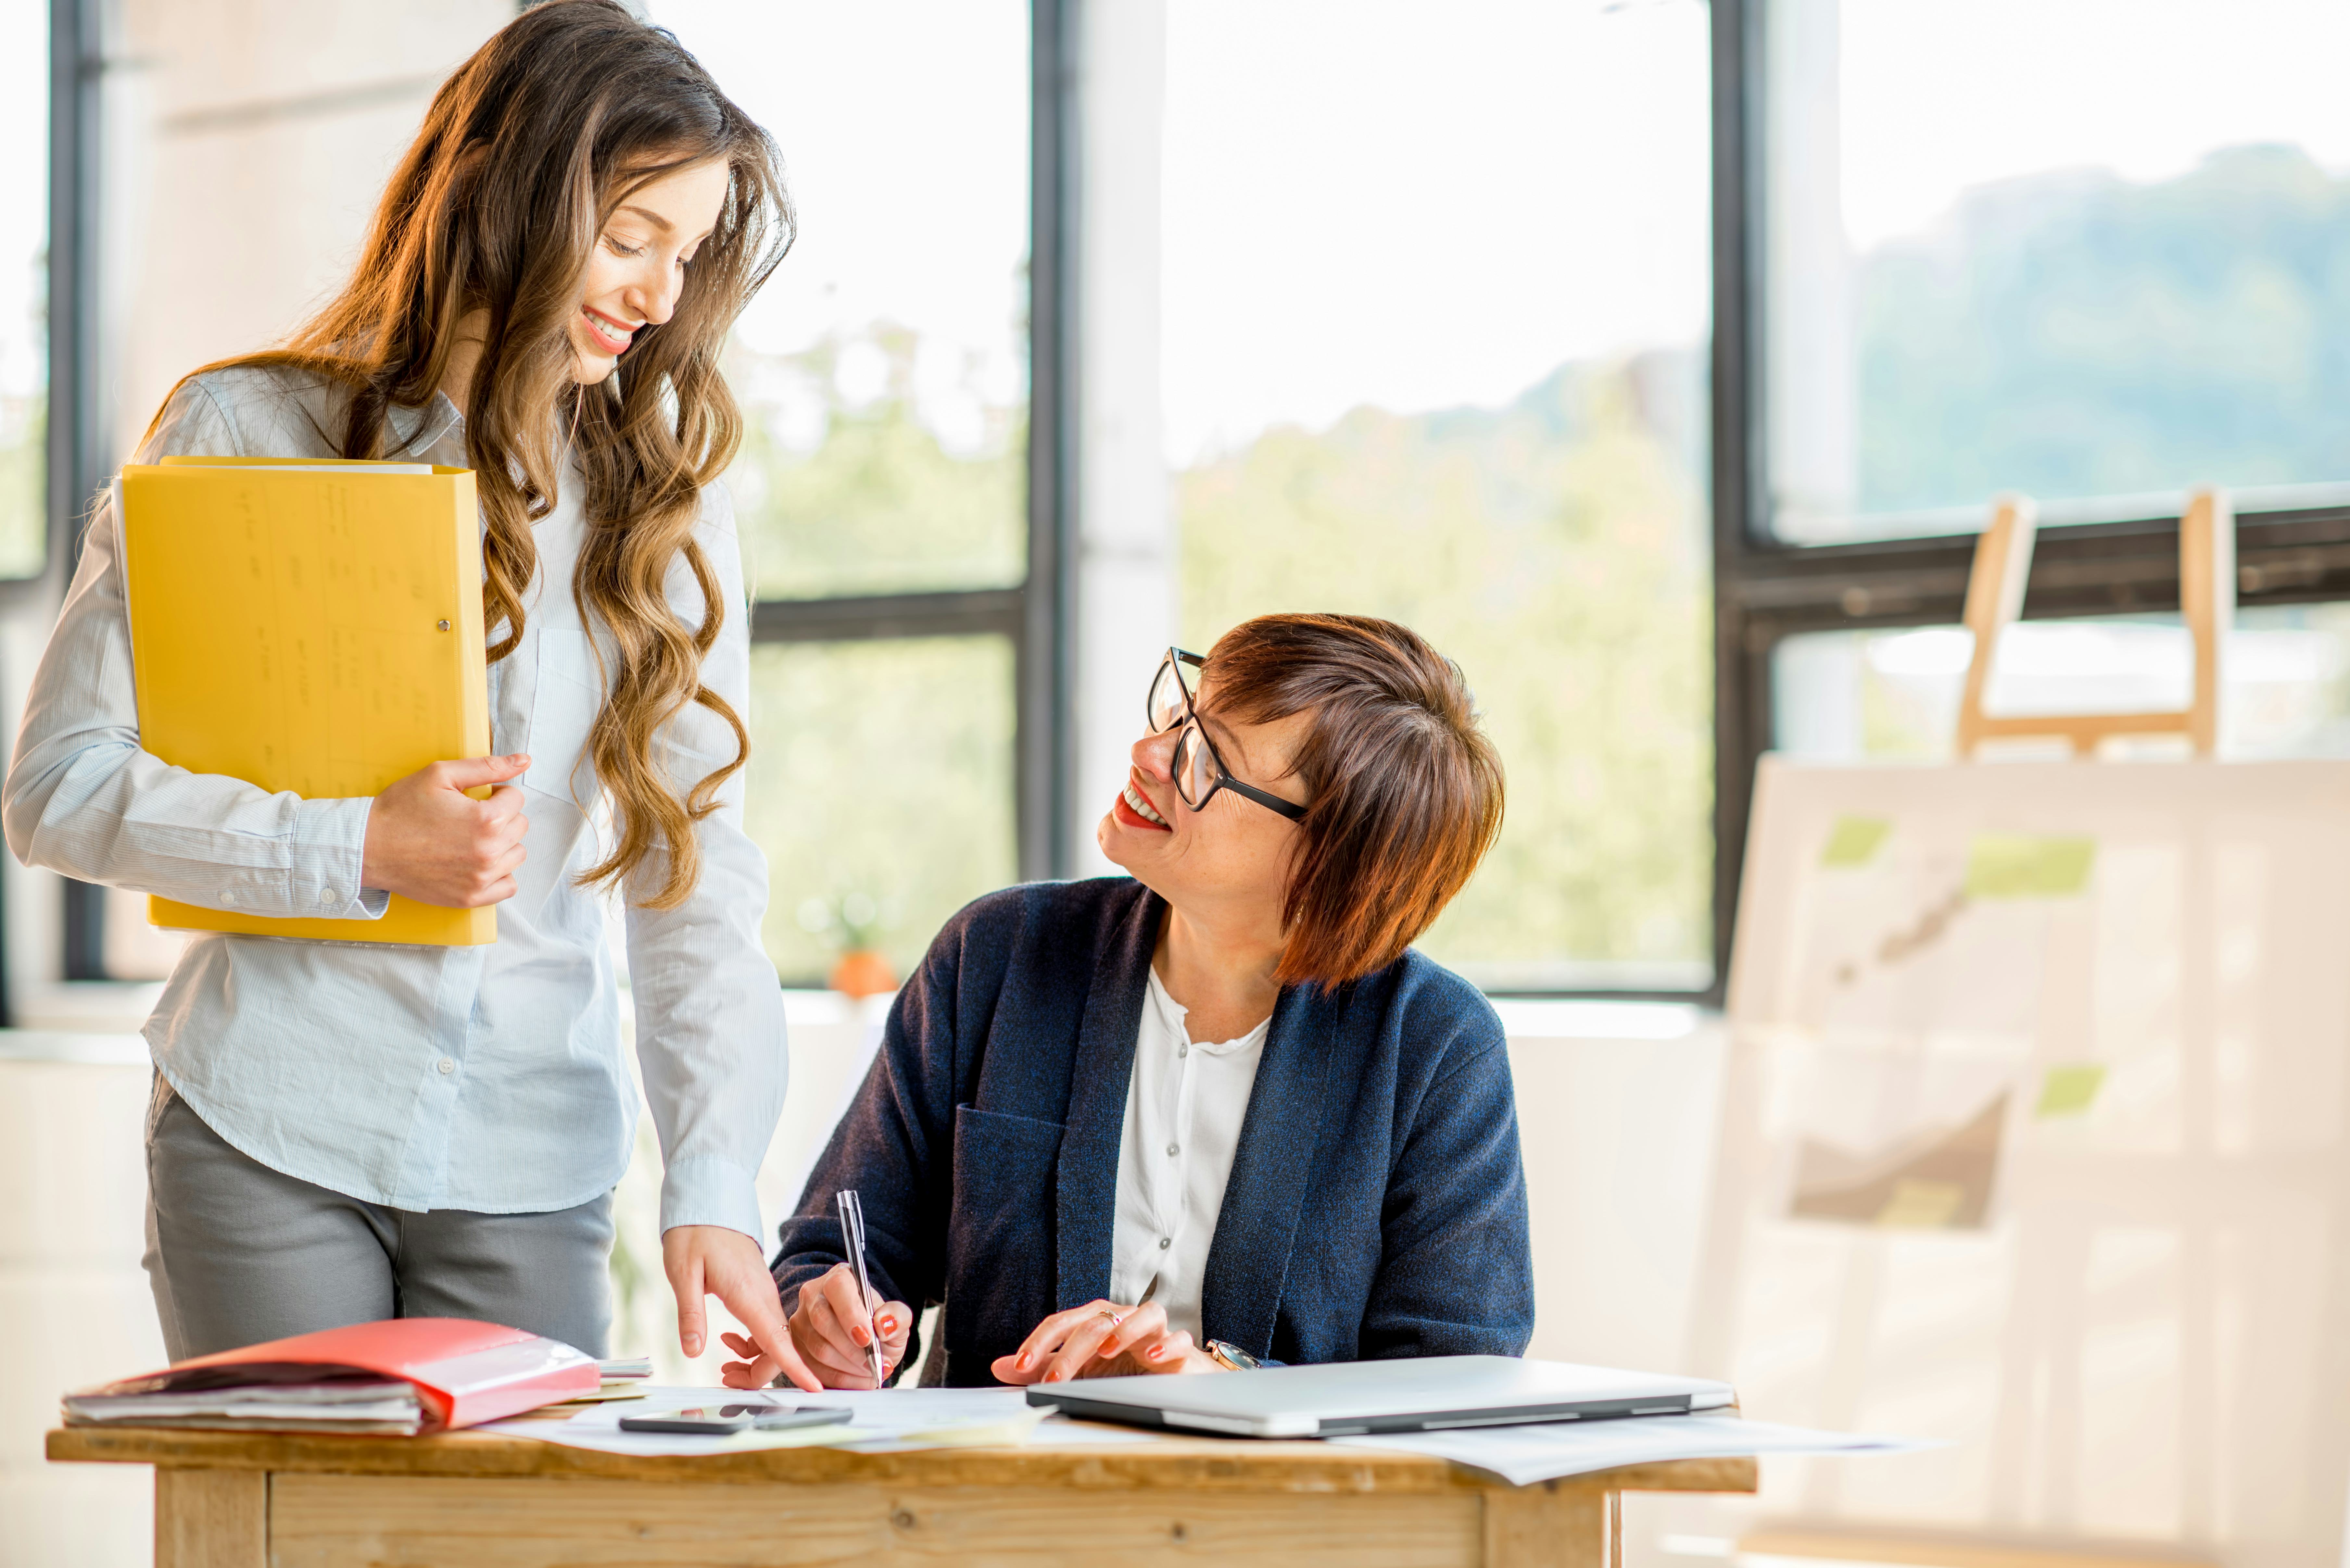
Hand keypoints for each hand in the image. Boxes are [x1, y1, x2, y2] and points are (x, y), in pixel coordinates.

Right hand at [360, 755, 530, 906]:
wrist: (369, 847)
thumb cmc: (401, 809)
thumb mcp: (441, 775)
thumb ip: (487, 766)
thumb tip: (524, 760)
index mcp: (486, 820)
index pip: (516, 799)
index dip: (497, 793)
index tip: (478, 798)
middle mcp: (489, 853)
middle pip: (519, 826)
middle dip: (500, 817)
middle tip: (470, 817)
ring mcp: (481, 879)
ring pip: (516, 854)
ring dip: (502, 844)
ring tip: (472, 838)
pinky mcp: (471, 898)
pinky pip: (507, 886)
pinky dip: (499, 874)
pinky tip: (478, 862)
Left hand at [663, 1225, 820, 1393]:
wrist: (710, 1204)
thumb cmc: (695, 1234)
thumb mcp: (683, 1273)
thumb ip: (691, 1314)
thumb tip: (693, 1351)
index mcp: (748, 1294)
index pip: (778, 1339)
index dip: (796, 1367)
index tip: (814, 1389)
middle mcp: (764, 1296)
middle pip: (777, 1347)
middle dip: (759, 1374)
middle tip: (726, 1381)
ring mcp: (764, 1294)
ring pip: (773, 1339)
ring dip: (755, 1361)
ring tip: (724, 1370)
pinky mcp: (759, 1292)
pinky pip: (766, 1327)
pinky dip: (754, 1345)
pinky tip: (729, 1343)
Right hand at [728, 1261, 910, 1390]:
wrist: (864, 1339)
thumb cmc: (878, 1323)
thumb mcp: (897, 1317)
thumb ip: (898, 1316)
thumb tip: (884, 1324)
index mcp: (839, 1278)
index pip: (838, 1287)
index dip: (851, 1313)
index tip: (868, 1338)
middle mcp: (813, 1295)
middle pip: (822, 1320)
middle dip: (852, 1348)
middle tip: (873, 1361)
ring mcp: (799, 1321)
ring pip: (817, 1348)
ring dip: (847, 1366)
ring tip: (869, 1370)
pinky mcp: (794, 1347)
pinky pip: (812, 1368)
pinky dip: (839, 1379)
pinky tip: (857, 1379)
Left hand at [990, 1299, 1218, 1384]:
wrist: (1168, 1377)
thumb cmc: (1121, 1367)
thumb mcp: (1077, 1369)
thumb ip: (1042, 1366)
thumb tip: (998, 1366)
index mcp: (1095, 1320)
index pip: (1062, 1322)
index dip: (1040, 1341)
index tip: (1021, 1365)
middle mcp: (1122, 1317)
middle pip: (1096, 1322)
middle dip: (1070, 1351)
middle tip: (1052, 1380)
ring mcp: (1153, 1330)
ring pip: (1142, 1314)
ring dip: (1123, 1330)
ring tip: (1106, 1351)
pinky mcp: (1179, 1347)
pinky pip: (1178, 1338)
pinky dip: (1166, 1344)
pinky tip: (1151, 1356)